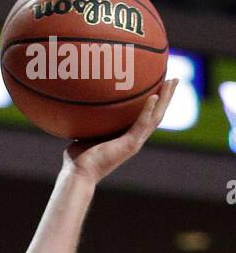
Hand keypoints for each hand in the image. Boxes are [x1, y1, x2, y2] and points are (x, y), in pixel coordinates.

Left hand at [63, 78, 177, 185]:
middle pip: (156, 114)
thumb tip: (80, 102)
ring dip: (165, 99)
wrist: (78, 173)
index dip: (154, 101)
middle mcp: (134, 140)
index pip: (145, 117)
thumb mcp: (85, 131)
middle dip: (166, 96)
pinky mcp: (130, 145)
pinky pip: (142, 124)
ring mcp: (134, 143)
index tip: (160, 84)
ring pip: (156, 117)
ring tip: (172, 82)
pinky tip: (154, 96)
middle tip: (174, 79)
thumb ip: (89, 119)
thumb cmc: (77, 157)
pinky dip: (148, 110)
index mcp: (126, 137)